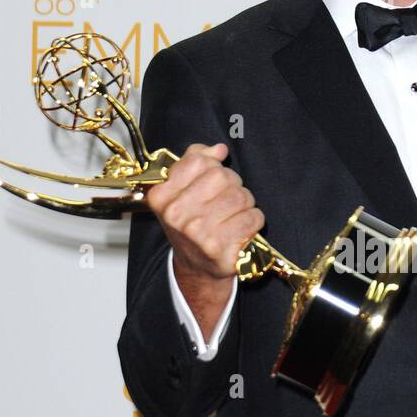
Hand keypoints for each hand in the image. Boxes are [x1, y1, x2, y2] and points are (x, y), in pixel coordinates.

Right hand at [145, 142, 264, 281]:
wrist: (196, 267)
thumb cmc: (192, 224)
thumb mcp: (182, 191)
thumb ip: (195, 162)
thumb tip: (218, 149)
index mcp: (162, 197)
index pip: (199, 161)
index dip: (213, 168)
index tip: (212, 182)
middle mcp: (177, 215)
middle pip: (223, 177)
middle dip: (233, 185)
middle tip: (227, 201)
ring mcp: (198, 234)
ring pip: (241, 196)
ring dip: (246, 203)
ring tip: (235, 214)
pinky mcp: (220, 249)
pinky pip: (253, 218)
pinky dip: (254, 220)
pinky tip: (243, 228)